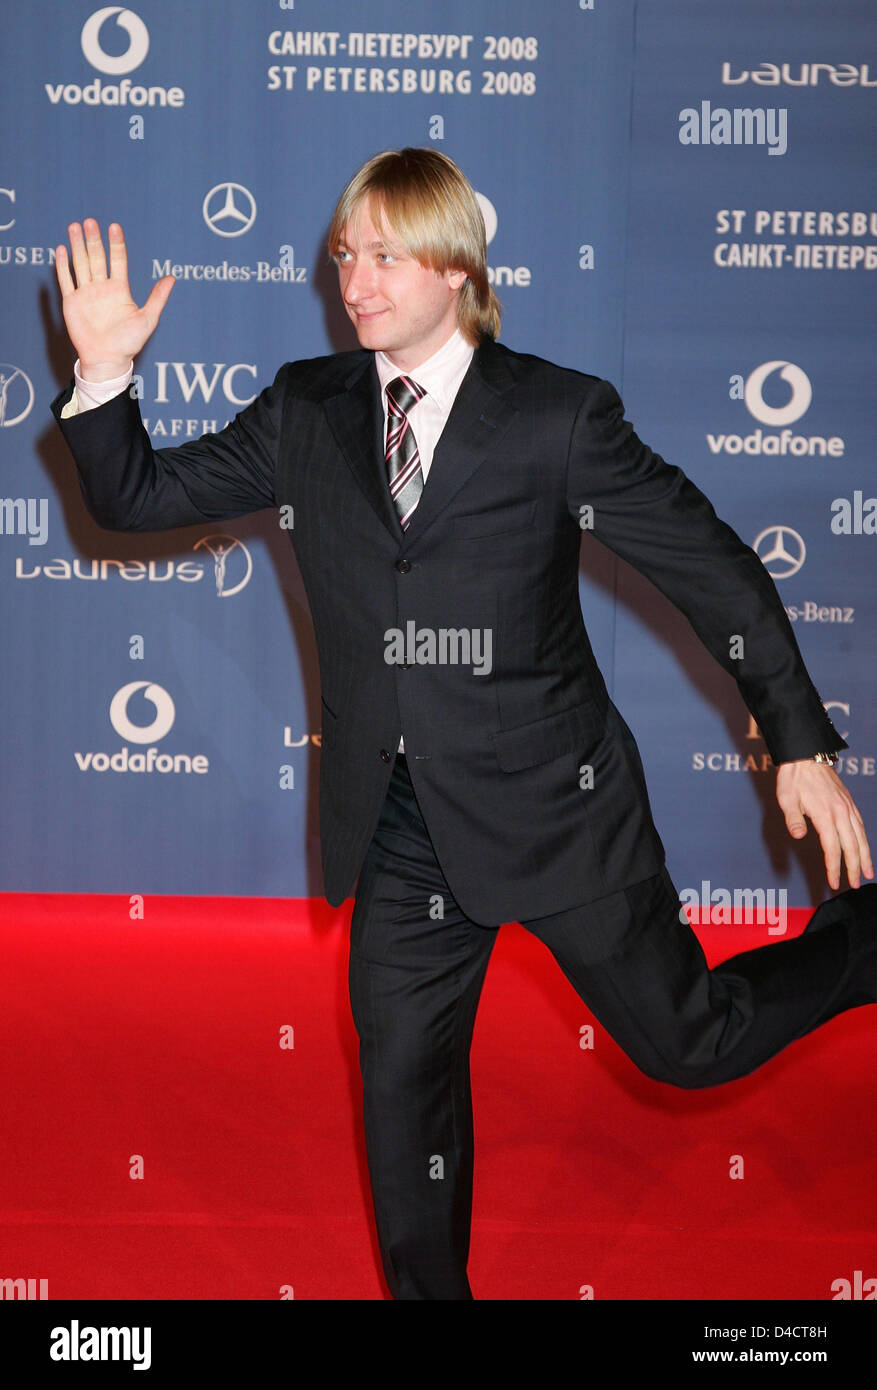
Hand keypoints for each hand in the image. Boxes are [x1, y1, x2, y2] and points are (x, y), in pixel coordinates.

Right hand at [54, 219, 174, 378]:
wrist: (107, 360)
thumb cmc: (129, 343)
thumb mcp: (148, 319)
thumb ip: (158, 297)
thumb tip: (172, 277)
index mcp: (119, 290)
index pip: (118, 260)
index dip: (116, 244)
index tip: (114, 227)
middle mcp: (102, 288)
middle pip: (97, 257)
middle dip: (93, 239)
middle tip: (89, 221)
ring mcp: (86, 294)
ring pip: (80, 264)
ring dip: (77, 246)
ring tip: (74, 227)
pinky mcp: (72, 302)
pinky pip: (66, 280)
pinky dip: (63, 266)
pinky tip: (62, 250)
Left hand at [776, 759, 873, 889]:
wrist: (806, 755)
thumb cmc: (793, 778)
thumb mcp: (786, 798)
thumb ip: (793, 819)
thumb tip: (798, 836)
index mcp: (825, 814)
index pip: (832, 848)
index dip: (834, 867)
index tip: (834, 882)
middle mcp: (841, 812)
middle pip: (851, 846)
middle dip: (853, 868)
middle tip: (855, 884)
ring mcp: (847, 807)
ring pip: (860, 836)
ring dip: (864, 856)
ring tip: (867, 873)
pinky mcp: (849, 803)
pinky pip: (860, 825)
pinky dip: (864, 840)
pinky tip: (864, 849)